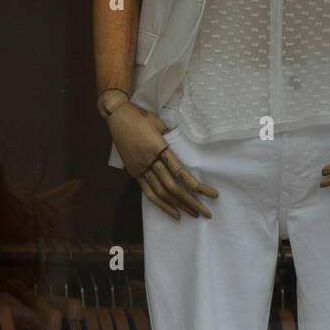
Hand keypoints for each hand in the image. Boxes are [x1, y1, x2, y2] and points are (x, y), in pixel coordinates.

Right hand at [107, 102, 217, 219]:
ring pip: (161, 193)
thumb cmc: (141, 116)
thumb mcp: (161, 124)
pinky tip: (173, 212)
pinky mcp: (134, 172)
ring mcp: (140, 168)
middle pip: (173, 187)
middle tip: (206, 213)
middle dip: (191, 202)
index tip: (212, 194)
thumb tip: (185, 150)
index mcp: (159, 148)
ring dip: (178, 205)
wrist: (117, 115)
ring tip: (193, 214)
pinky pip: (148, 192)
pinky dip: (161, 204)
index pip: (180, 172)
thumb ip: (172, 138)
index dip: (197, 186)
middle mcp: (149, 161)